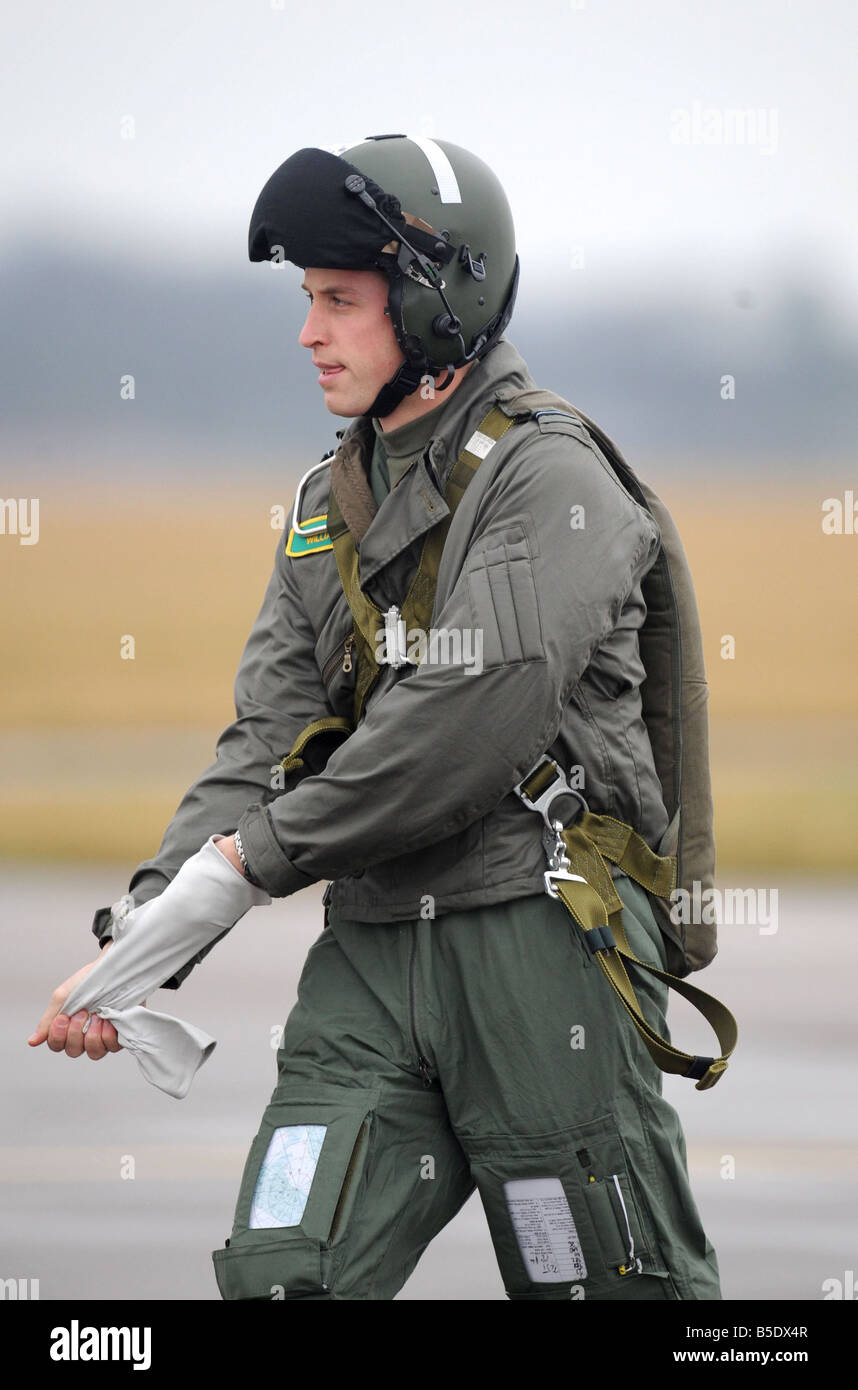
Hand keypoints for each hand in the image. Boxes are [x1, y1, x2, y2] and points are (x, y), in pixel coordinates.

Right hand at [28, 943, 146, 1059]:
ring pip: (93, 1053)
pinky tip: (108, 1020)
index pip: (56, 1045)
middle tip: (82, 1012)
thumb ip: (48, 1021)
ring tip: (97, 1016)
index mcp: (68, 1027)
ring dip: (92, 1035)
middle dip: (76, 1033)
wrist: (113, 969)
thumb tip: (32, 1041)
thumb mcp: (63, 997)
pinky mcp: (119, 1034)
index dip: (58, 1036)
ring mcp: (102, 1037)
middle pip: (73, 1052)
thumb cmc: (88, 981)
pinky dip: (108, 1034)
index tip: (63, 1017)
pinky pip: (112, 1047)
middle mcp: (84, 1036)